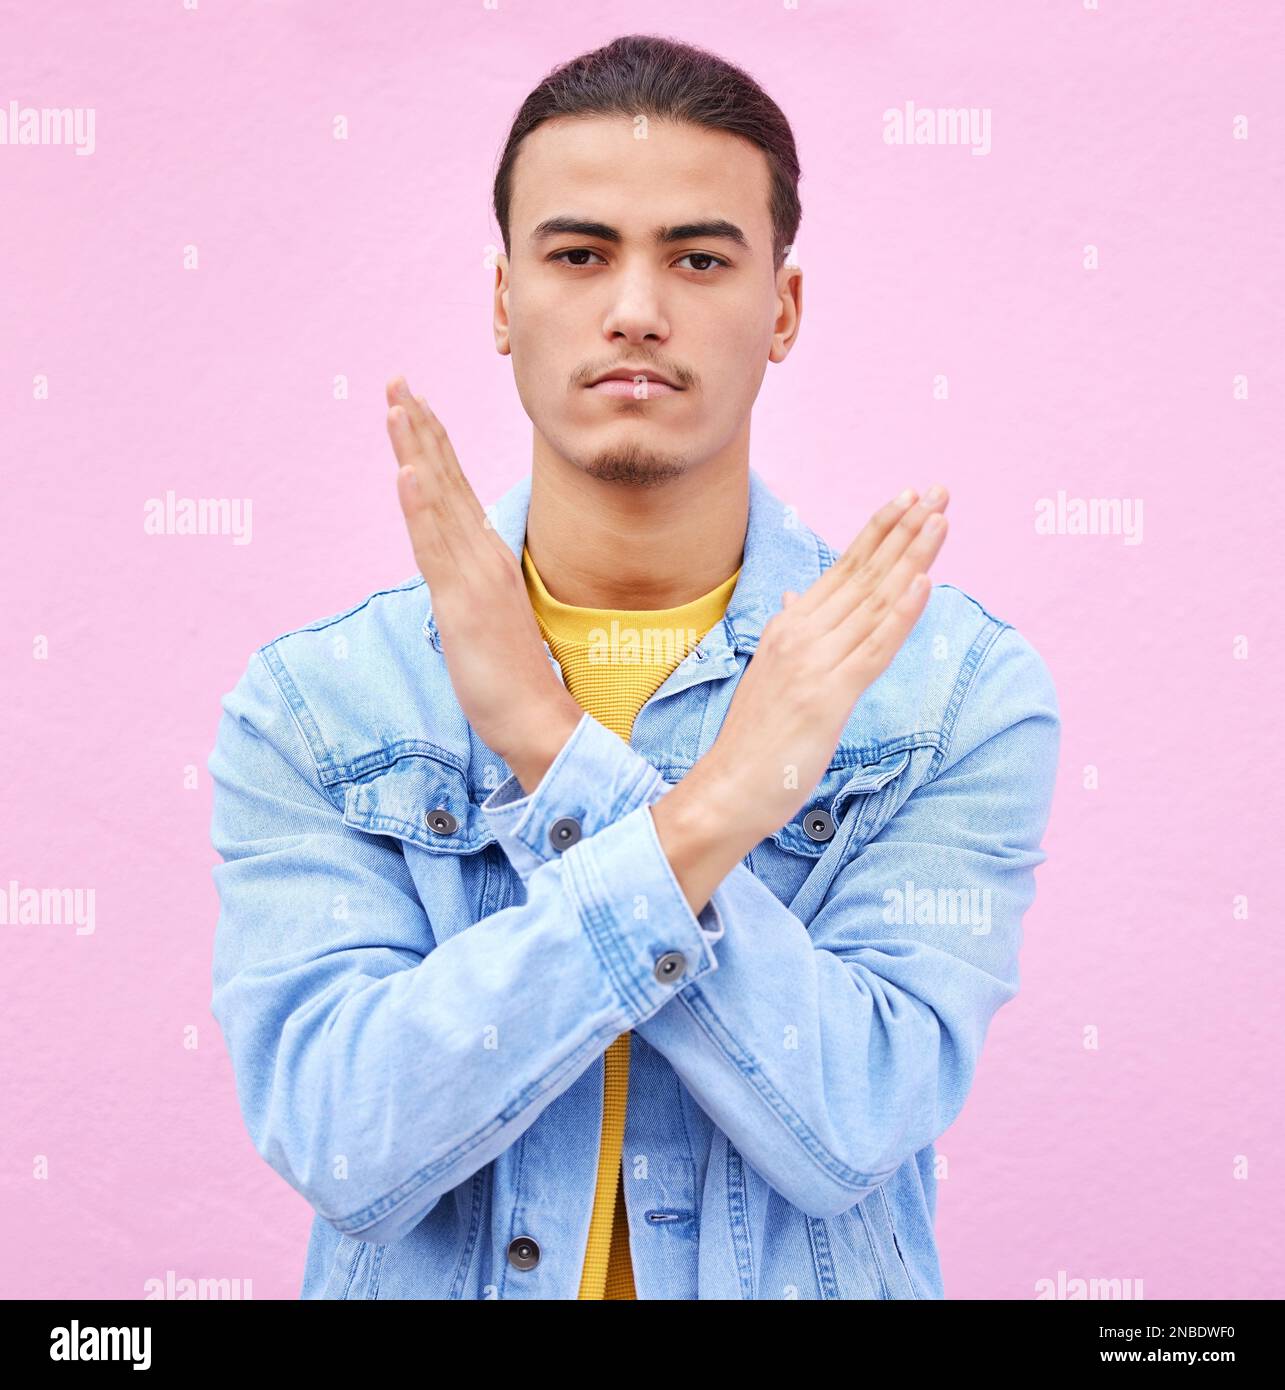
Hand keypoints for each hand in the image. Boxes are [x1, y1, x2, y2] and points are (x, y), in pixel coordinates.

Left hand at [385, 376, 581, 790]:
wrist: (537, 717)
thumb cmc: (513, 676)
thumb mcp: (486, 618)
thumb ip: (473, 586)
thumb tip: (457, 573)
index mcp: (488, 557)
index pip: (456, 489)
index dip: (433, 444)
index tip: (413, 403)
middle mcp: (483, 555)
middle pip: (447, 480)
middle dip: (420, 427)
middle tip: (398, 380)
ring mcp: (473, 576)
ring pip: (440, 501)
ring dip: (418, 449)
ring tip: (399, 405)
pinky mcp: (462, 602)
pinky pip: (436, 547)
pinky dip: (422, 507)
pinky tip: (408, 472)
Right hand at [705, 484, 949, 838]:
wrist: (728, 787)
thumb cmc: (755, 737)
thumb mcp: (770, 673)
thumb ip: (789, 631)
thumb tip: (793, 599)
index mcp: (790, 626)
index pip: (843, 567)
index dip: (879, 530)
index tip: (909, 499)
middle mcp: (802, 634)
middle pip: (864, 572)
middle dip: (905, 529)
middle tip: (939, 491)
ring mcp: (816, 663)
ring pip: (874, 600)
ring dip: (912, 557)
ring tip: (941, 520)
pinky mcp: (830, 696)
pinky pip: (874, 649)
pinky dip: (901, 614)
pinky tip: (924, 583)